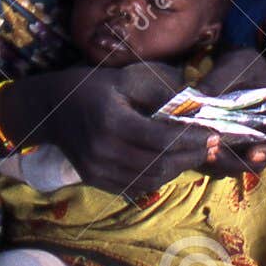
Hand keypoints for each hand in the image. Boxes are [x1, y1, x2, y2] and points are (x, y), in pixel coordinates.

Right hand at [49, 61, 212, 192]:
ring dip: (178, 169)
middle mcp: (104, 151)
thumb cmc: (91, 87)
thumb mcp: (125, 79)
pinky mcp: (97, 181)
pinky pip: (136, 186)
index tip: (214, 133)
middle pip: (159, 163)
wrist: (50, 109)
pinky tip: (170, 163)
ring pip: (150, 179)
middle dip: (191, 156)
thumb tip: (196, 104)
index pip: (161, 138)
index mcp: (111, 122)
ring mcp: (98, 170)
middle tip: (212, 146)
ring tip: (195, 154)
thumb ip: (160, 91)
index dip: (192, 139)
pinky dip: (158, 177)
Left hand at [194, 48, 265, 175]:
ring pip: (240, 164)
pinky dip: (211, 160)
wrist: (230, 66)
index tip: (255, 153)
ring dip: (222, 162)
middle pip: (260, 160)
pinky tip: (197, 151)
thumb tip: (196, 98)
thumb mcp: (235, 65)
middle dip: (238, 161)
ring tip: (205, 153)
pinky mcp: (228, 145)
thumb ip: (219, 80)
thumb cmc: (241, 63)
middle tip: (216, 153)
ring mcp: (247, 142)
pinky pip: (222, 161)